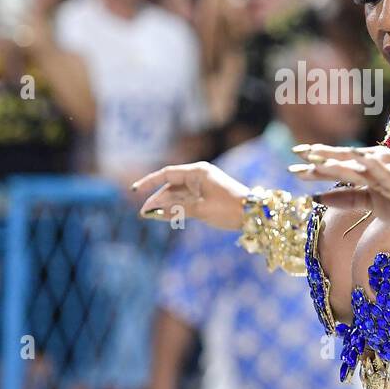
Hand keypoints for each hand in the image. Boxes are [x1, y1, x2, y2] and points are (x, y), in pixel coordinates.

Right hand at [131, 162, 249, 230]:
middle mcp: (199, 176)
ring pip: (178, 194)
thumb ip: (176, 210)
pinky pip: (186, 200)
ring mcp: (203, 186)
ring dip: (165, 205)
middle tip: (143, 214)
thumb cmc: (229, 208)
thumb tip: (153, 213)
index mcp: (198, 172)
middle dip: (156, 199)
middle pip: (171, 186)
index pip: (166, 174)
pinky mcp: (207, 196)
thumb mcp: (201, 210)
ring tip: (150, 217)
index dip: (149, 182)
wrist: (255, 214)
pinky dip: (176, 208)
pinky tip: (165, 216)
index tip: (134, 191)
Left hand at [289, 144, 389, 230]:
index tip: (295, 161)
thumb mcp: (371, 203)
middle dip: (320, 157)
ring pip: (357, 164)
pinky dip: (369, 163)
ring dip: (337, 159)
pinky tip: (356, 158)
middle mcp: (378, 163)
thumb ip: (347, 199)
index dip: (317, 162)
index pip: (339, 164)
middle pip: (343, 160)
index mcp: (370, 168)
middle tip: (295, 152)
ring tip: (315, 156)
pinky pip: (383, 171)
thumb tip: (316, 198)